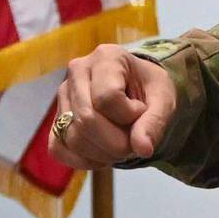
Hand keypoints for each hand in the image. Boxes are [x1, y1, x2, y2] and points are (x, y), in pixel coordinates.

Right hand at [48, 44, 175, 168]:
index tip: (141, 111)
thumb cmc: (150, 90)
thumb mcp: (163, 100)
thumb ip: (155, 122)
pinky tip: (103, 154)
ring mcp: (63, 95)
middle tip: (132, 141)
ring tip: (120, 144)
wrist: (137, 91)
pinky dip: (82, 160)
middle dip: (115, 142)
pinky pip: (58, 148)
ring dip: (102, 153)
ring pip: (72, 137)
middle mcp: (78, 70)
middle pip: (86, 119)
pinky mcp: (55, 119)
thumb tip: (143, 149)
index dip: (129, 116)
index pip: (108, 97)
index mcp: (107, 57)